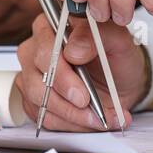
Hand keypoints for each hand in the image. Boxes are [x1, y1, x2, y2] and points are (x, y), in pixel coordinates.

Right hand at [15, 6, 146, 130]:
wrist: (121, 80)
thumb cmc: (116, 55)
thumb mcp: (117, 40)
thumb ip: (96, 36)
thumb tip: (73, 51)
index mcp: (51, 27)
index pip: (45, 51)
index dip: (62, 76)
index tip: (82, 96)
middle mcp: (35, 50)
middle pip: (36, 81)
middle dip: (66, 103)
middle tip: (92, 111)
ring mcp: (31, 77)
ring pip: (39, 104)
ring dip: (72, 117)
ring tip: (100, 119)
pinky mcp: (34, 100)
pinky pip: (44, 118)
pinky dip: (70, 124)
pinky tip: (91, 122)